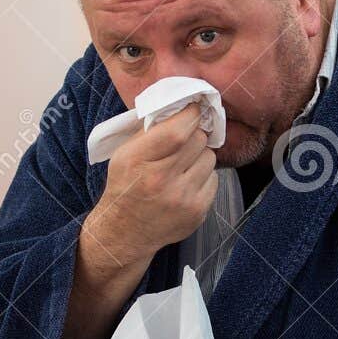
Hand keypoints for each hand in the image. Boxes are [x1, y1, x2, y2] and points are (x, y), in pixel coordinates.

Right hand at [85, 102, 217, 266]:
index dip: (191, 115)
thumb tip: (181, 106)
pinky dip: (203, 176)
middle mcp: (161, 181)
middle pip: (199, 140)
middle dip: (195, 134)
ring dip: (200, 155)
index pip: (178, 130)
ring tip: (184, 163)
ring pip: (210, 158)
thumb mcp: (124, 154)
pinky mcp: (197, 212)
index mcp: (138, 161)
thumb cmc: (126, 186)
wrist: (126, 232)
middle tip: (186, 139)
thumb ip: (150, 130)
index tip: (193, 109)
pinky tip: (187, 182)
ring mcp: (182, 199)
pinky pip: (214, 179)